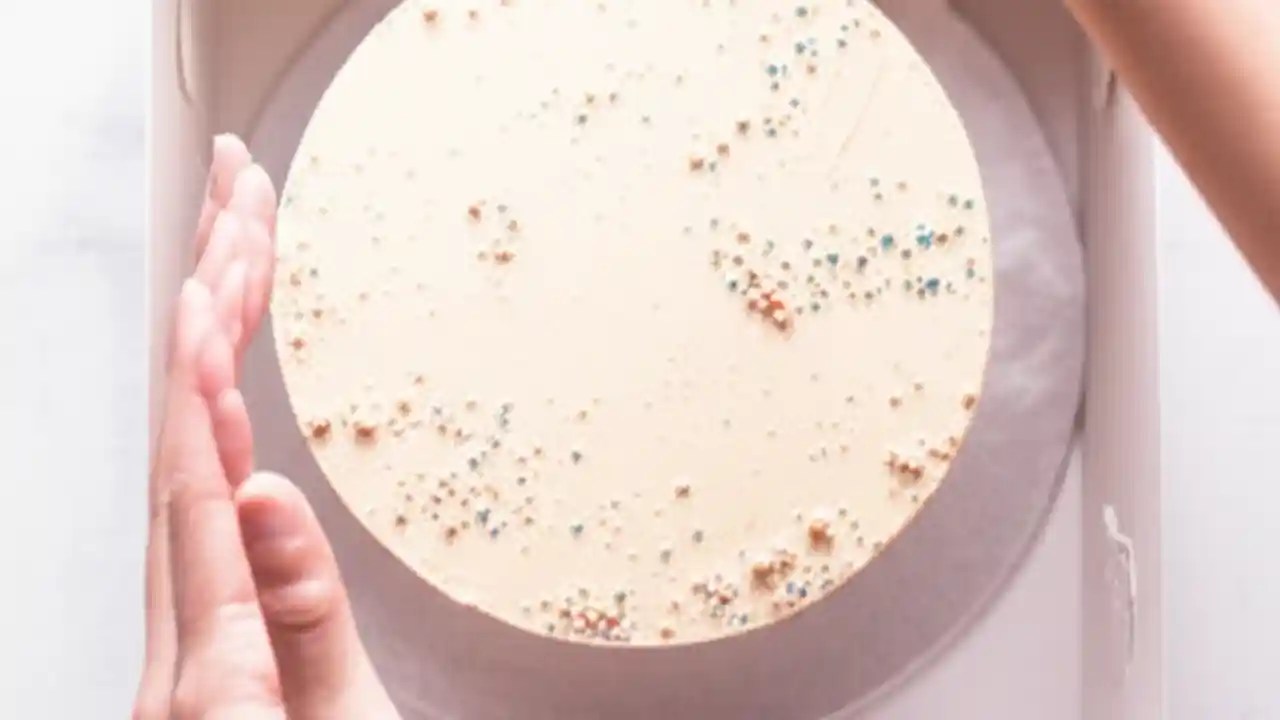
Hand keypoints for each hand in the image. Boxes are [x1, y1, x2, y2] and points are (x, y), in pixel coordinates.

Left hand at [135, 136, 398, 719]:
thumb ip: (296, 622)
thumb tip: (259, 496)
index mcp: (202, 648)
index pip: (193, 466)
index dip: (205, 353)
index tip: (219, 253)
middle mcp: (177, 626)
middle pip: (178, 433)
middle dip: (206, 302)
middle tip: (236, 194)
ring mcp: (190, 628)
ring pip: (183, 455)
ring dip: (207, 343)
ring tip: (238, 251)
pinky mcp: (215, 634)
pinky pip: (199, 502)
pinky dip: (213, 423)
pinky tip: (228, 384)